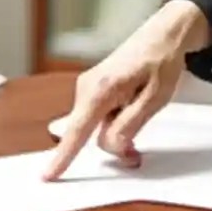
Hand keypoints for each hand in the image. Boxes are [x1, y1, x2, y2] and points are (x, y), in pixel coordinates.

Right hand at [43, 0, 210, 179]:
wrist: (163, 36)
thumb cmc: (160, 60)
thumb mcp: (155, 98)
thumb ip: (130, 124)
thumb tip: (110, 144)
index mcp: (100, 90)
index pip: (78, 131)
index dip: (63, 156)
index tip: (48, 174)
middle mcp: (86, 88)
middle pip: (89, 135)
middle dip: (113, 146)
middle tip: (137, 152)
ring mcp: (87, 88)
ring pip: (95, 128)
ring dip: (116, 133)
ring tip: (140, 117)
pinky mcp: (93, 89)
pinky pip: (97, 118)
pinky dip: (113, 123)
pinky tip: (130, 110)